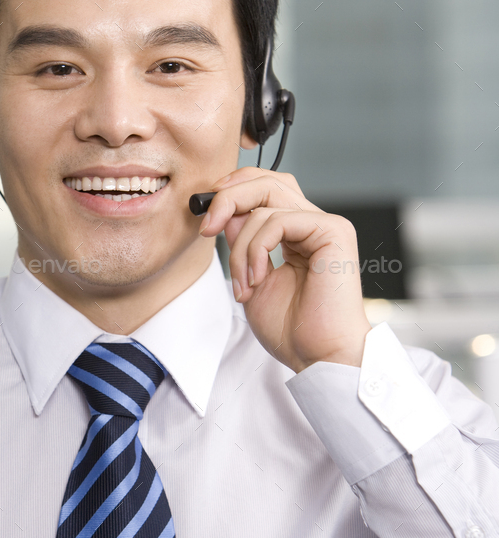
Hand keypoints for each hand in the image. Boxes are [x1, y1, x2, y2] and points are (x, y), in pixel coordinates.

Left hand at [198, 167, 371, 372]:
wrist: (319, 356)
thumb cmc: (293, 329)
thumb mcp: (252, 278)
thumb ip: (242, 242)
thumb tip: (224, 211)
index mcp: (299, 233)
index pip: (266, 189)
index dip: (233, 192)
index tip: (206, 219)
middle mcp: (314, 224)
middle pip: (267, 182)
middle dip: (228, 199)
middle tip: (206, 227)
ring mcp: (326, 225)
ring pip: (265, 204)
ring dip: (240, 246)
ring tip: (244, 284)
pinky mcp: (332, 231)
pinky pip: (277, 221)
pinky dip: (256, 249)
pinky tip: (258, 278)